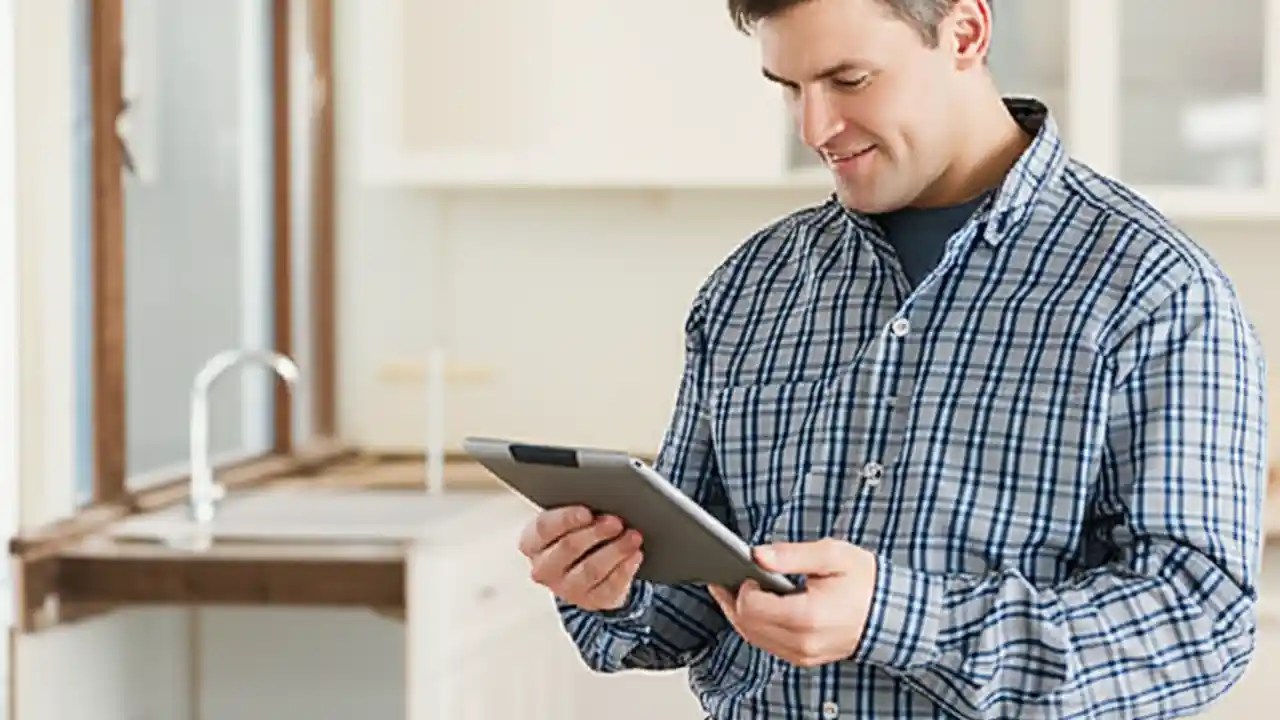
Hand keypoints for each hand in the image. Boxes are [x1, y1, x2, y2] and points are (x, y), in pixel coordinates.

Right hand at [518, 506, 643, 611]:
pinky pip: (609, 586)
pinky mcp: (591, 601)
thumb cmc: (578, 532)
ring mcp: (566, 589)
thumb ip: (578, 509)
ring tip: (633, 536)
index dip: (566, 518)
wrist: (587, 567)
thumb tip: (602, 497)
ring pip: (590, 570)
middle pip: (568, 548)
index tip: (587, 511)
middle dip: (595, 533)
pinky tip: (635, 555)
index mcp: (532, 542)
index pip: (544, 527)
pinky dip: (625, 569)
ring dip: (615, 550)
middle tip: (616, 521)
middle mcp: (544, 568)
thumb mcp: (571, 520)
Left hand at [708, 538, 876, 667]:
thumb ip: (791, 554)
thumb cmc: (864, 582)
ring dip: (740, 614)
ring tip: (737, 590)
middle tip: (730, 578)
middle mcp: (803, 641)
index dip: (741, 588)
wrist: (890, 613)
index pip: (751, 608)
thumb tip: (757, 554)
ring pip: (753, 637)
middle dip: (732, 600)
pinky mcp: (803, 658)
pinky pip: (767, 645)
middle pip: (746, 625)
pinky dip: (756, 626)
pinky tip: (756, 608)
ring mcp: (803, 654)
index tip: (748, 572)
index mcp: (808, 616)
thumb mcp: (832, 555)